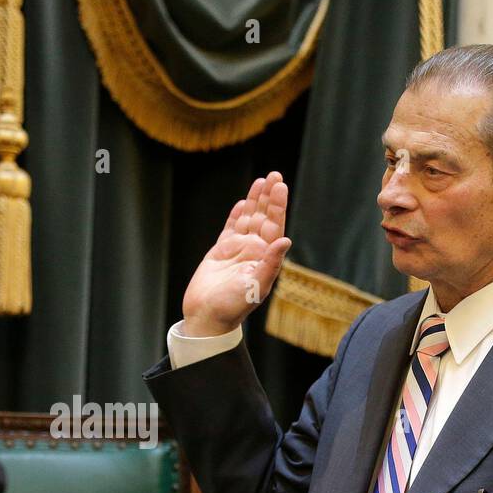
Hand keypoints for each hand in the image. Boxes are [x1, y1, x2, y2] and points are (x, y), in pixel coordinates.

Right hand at [181, 171, 291, 336]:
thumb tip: (285, 240)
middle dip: (269, 197)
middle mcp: (254, 251)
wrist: (207, 316)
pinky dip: (236, 215)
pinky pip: (231, 228)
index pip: (275, 226)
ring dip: (255, 201)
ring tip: (261, 181)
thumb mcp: (255, 286)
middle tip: (274, 175)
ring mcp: (237, 250)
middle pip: (264, 218)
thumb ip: (270, 263)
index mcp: (265, 258)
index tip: (279, 187)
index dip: (278, 206)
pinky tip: (243, 202)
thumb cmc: (232, 307)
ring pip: (248, 219)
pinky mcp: (220, 252)